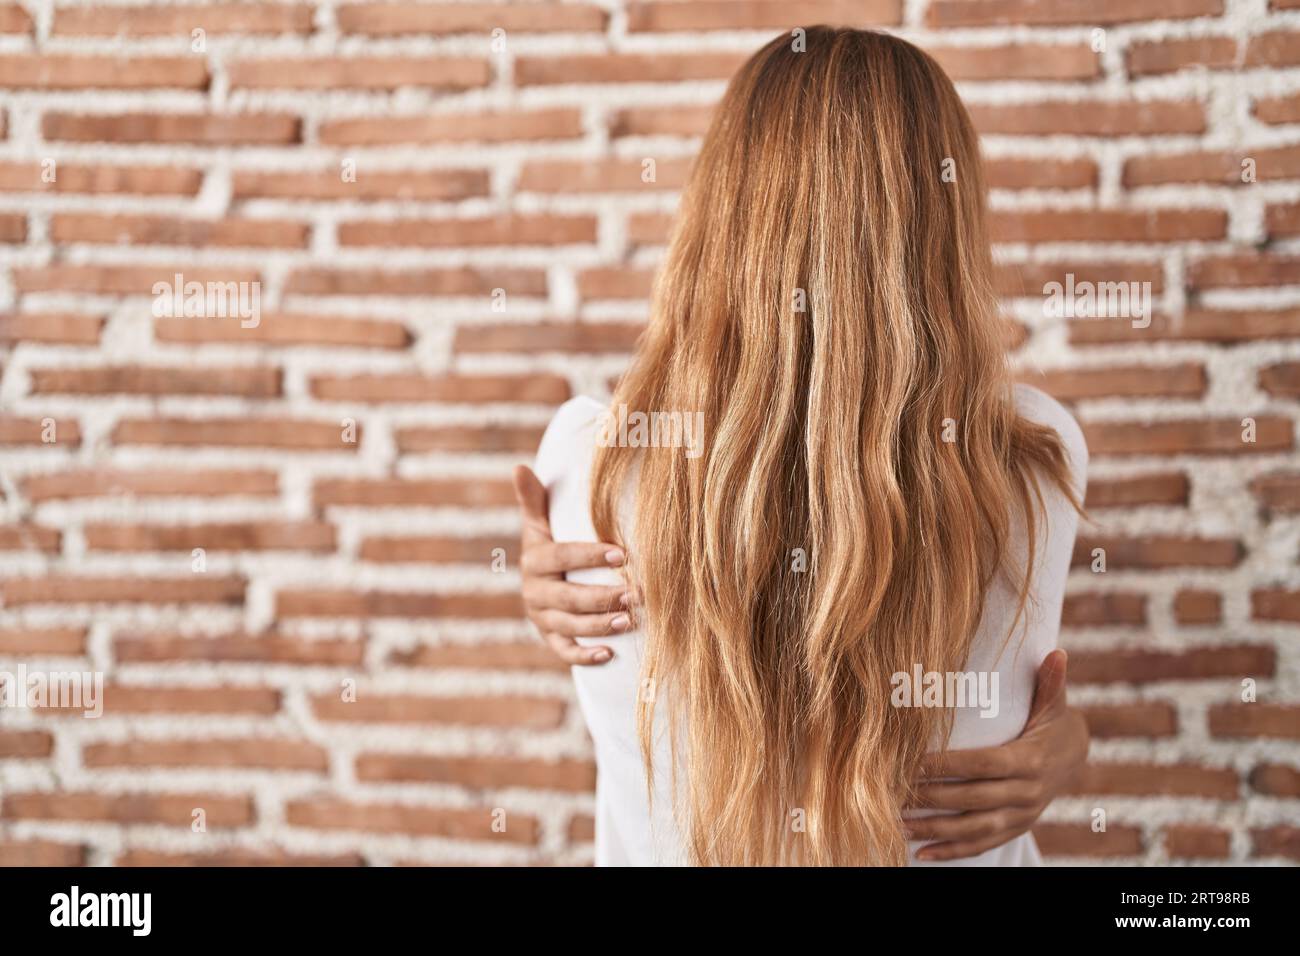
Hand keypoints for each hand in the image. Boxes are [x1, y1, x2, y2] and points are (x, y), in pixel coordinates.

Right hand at [513, 465, 634, 665]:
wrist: (541, 580)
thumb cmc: (550, 543)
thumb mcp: (540, 523)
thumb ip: (534, 500)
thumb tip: (518, 466)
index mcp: (534, 559)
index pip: (561, 557)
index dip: (589, 555)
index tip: (622, 553)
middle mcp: (534, 591)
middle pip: (569, 597)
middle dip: (603, 597)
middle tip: (637, 593)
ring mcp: (541, 618)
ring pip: (570, 626)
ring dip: (600, 625)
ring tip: (631, 621)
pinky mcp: (550, 638)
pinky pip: (564, 652)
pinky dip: (585, 656)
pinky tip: (609, 654)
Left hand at [904, 649, 1089, 860]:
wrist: (1076, 758)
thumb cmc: (1052, 723)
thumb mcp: (1053, 704)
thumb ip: (1050, 681)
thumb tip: (1058, 652)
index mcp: (1029, 762)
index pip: (981, 764)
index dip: (947, 765)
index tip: (912, 761)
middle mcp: (1025, 794)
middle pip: (972, 799)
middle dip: (931, 798)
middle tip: (892, 793)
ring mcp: (1020, 816)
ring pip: (973, 828)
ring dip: (935, 830)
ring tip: (898, 825)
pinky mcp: (1014, 829)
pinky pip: (981, 844)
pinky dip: (952, 851)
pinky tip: (921, 854)